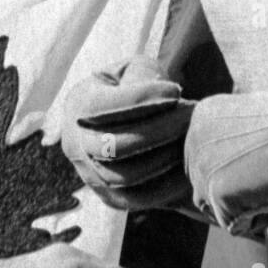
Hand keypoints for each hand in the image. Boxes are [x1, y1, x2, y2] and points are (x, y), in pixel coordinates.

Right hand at [61, 55, 194, 210]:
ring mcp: (89, 175)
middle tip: (191, 114)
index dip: (140, 100)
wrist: (131, 117)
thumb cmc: (137, 84)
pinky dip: (166, 185)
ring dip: (164, 157)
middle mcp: (75, 143)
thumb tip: (162, 98)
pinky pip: (136, 199)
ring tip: (192, 136)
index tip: (176, 91)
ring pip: (125, 176)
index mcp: (78, 104)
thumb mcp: (135, 68)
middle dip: (158, 130)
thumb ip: (141, 77)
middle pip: (113, 146)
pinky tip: (191, 165)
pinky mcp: (110, 197)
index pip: (101, 107)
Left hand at [185, 92, 267, 236]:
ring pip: (215, 209)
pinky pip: (234, 226)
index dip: (242, 168)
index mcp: (202, 116)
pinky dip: (258, 220)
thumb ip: (233, 135)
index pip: (207, 161)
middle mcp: (194, 139)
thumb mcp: (257, 117)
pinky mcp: (216, 195)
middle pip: (206, 186)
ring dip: (246, 206)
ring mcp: (202, 167)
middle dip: (238, 190)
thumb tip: (229, 163)